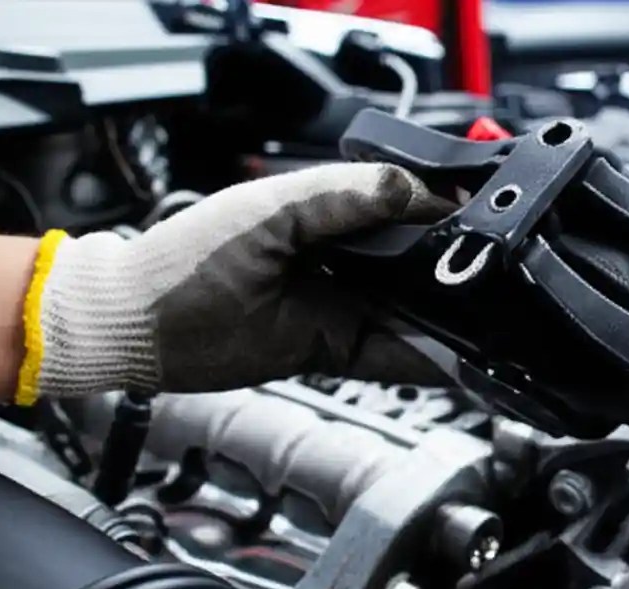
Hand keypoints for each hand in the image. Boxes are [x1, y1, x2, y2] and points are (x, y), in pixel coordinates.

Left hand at [16, 164, 452, 403]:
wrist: (137, 326)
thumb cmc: (185, 260)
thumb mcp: (267, 212)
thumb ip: (338, 197)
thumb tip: (407, 187)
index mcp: (328, 214)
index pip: (404, 206)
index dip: (442, 212)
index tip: (478, 220)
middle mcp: (342, 260)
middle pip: (416, 263)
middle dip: (453, 268)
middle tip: (491, 276)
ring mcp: (341, 307)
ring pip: (412, 312)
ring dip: (446, 317)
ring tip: (488, 319)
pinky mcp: (333, 350)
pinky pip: (392, 357)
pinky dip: (426, 361)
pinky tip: (458, 359)